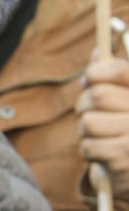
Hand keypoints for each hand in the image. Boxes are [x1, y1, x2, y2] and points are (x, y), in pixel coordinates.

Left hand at [79, 57, 128, 196]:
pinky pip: (88, 146)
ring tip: (102, 136)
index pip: (120, 71)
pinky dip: (91, 151)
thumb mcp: (127, 99)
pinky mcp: (124, 159)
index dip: (97, 72)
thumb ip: (115, 75)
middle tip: (90, 112)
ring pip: (88, 123)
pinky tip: (107, 155)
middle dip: (85, 105)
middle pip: (97, 96)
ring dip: (87, 131)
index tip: (89, 79)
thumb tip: (97, 51)